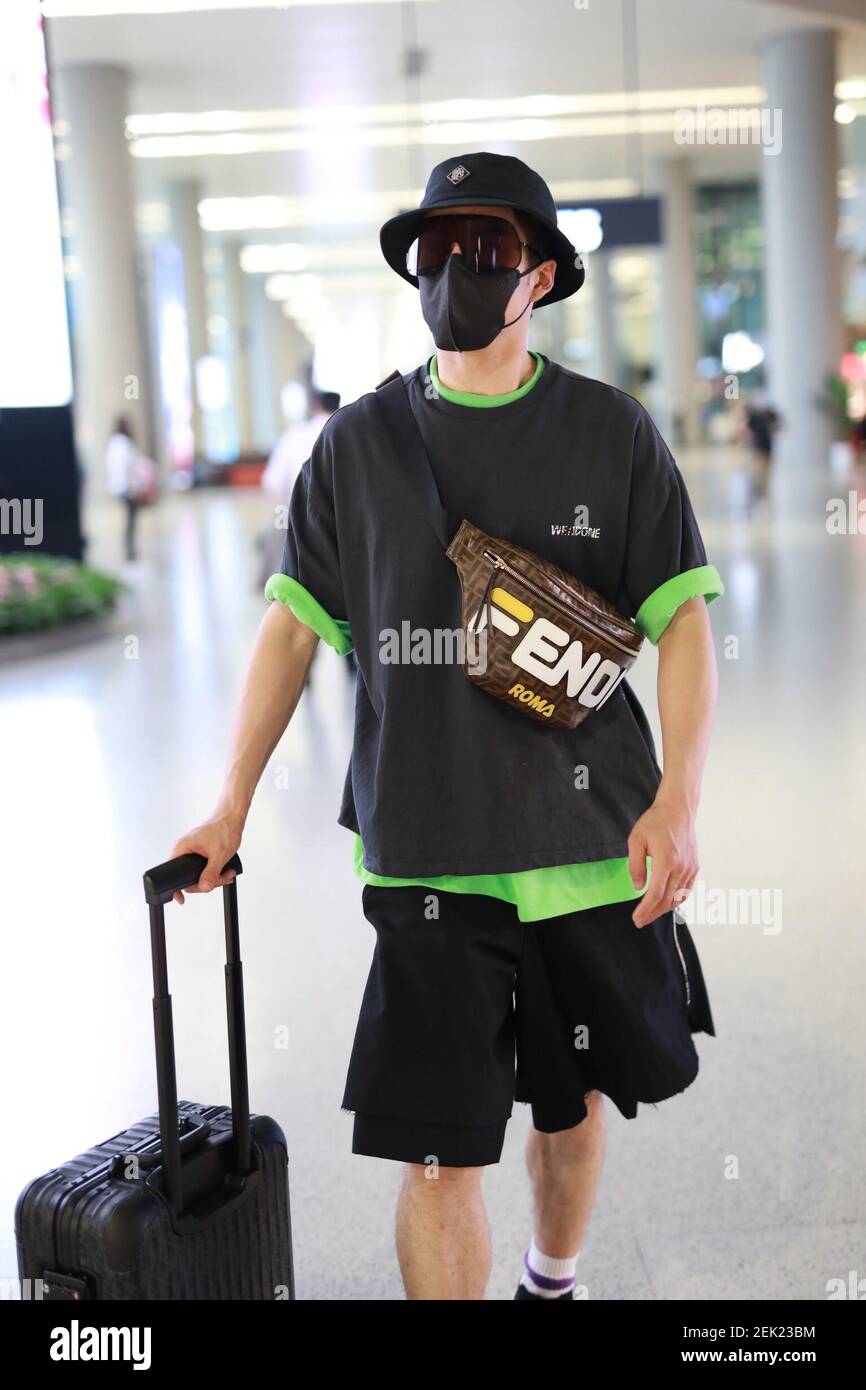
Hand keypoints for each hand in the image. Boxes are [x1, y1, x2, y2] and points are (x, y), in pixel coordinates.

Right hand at [168, 810, 243, 905]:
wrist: (233, 816)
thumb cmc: (224, 828)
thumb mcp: (219, 855)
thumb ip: (211, 873)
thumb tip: (204, 887)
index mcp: (182, 848)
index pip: (172, 872)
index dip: (177, 887)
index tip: (181, 899)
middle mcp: (185, 850)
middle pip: (189, 877)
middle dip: (206, 882)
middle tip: (221, 879)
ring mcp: (193, 852)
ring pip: (199, 874)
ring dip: (215, 877)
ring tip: (228, 873)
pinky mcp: (201, 853)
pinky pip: (205, 868)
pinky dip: (216, 872)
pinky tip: (226, 871)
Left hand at [627, 795, 697, 928]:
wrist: (678, 809)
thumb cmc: (655, 822)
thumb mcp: (636, 839)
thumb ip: (636, 865)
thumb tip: (638, 887)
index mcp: (666, 861)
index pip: (656, 894)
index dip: (645, 910)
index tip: (636, 919)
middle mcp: (681, 868)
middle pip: (667, 900)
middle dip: (652, 914)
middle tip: (639, 921)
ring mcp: (690, 868)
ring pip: (678, 898)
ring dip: (663, 909)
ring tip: (650, 913)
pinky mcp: (694, 867)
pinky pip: (686, 890)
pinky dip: (676, 900)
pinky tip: (666, 903)